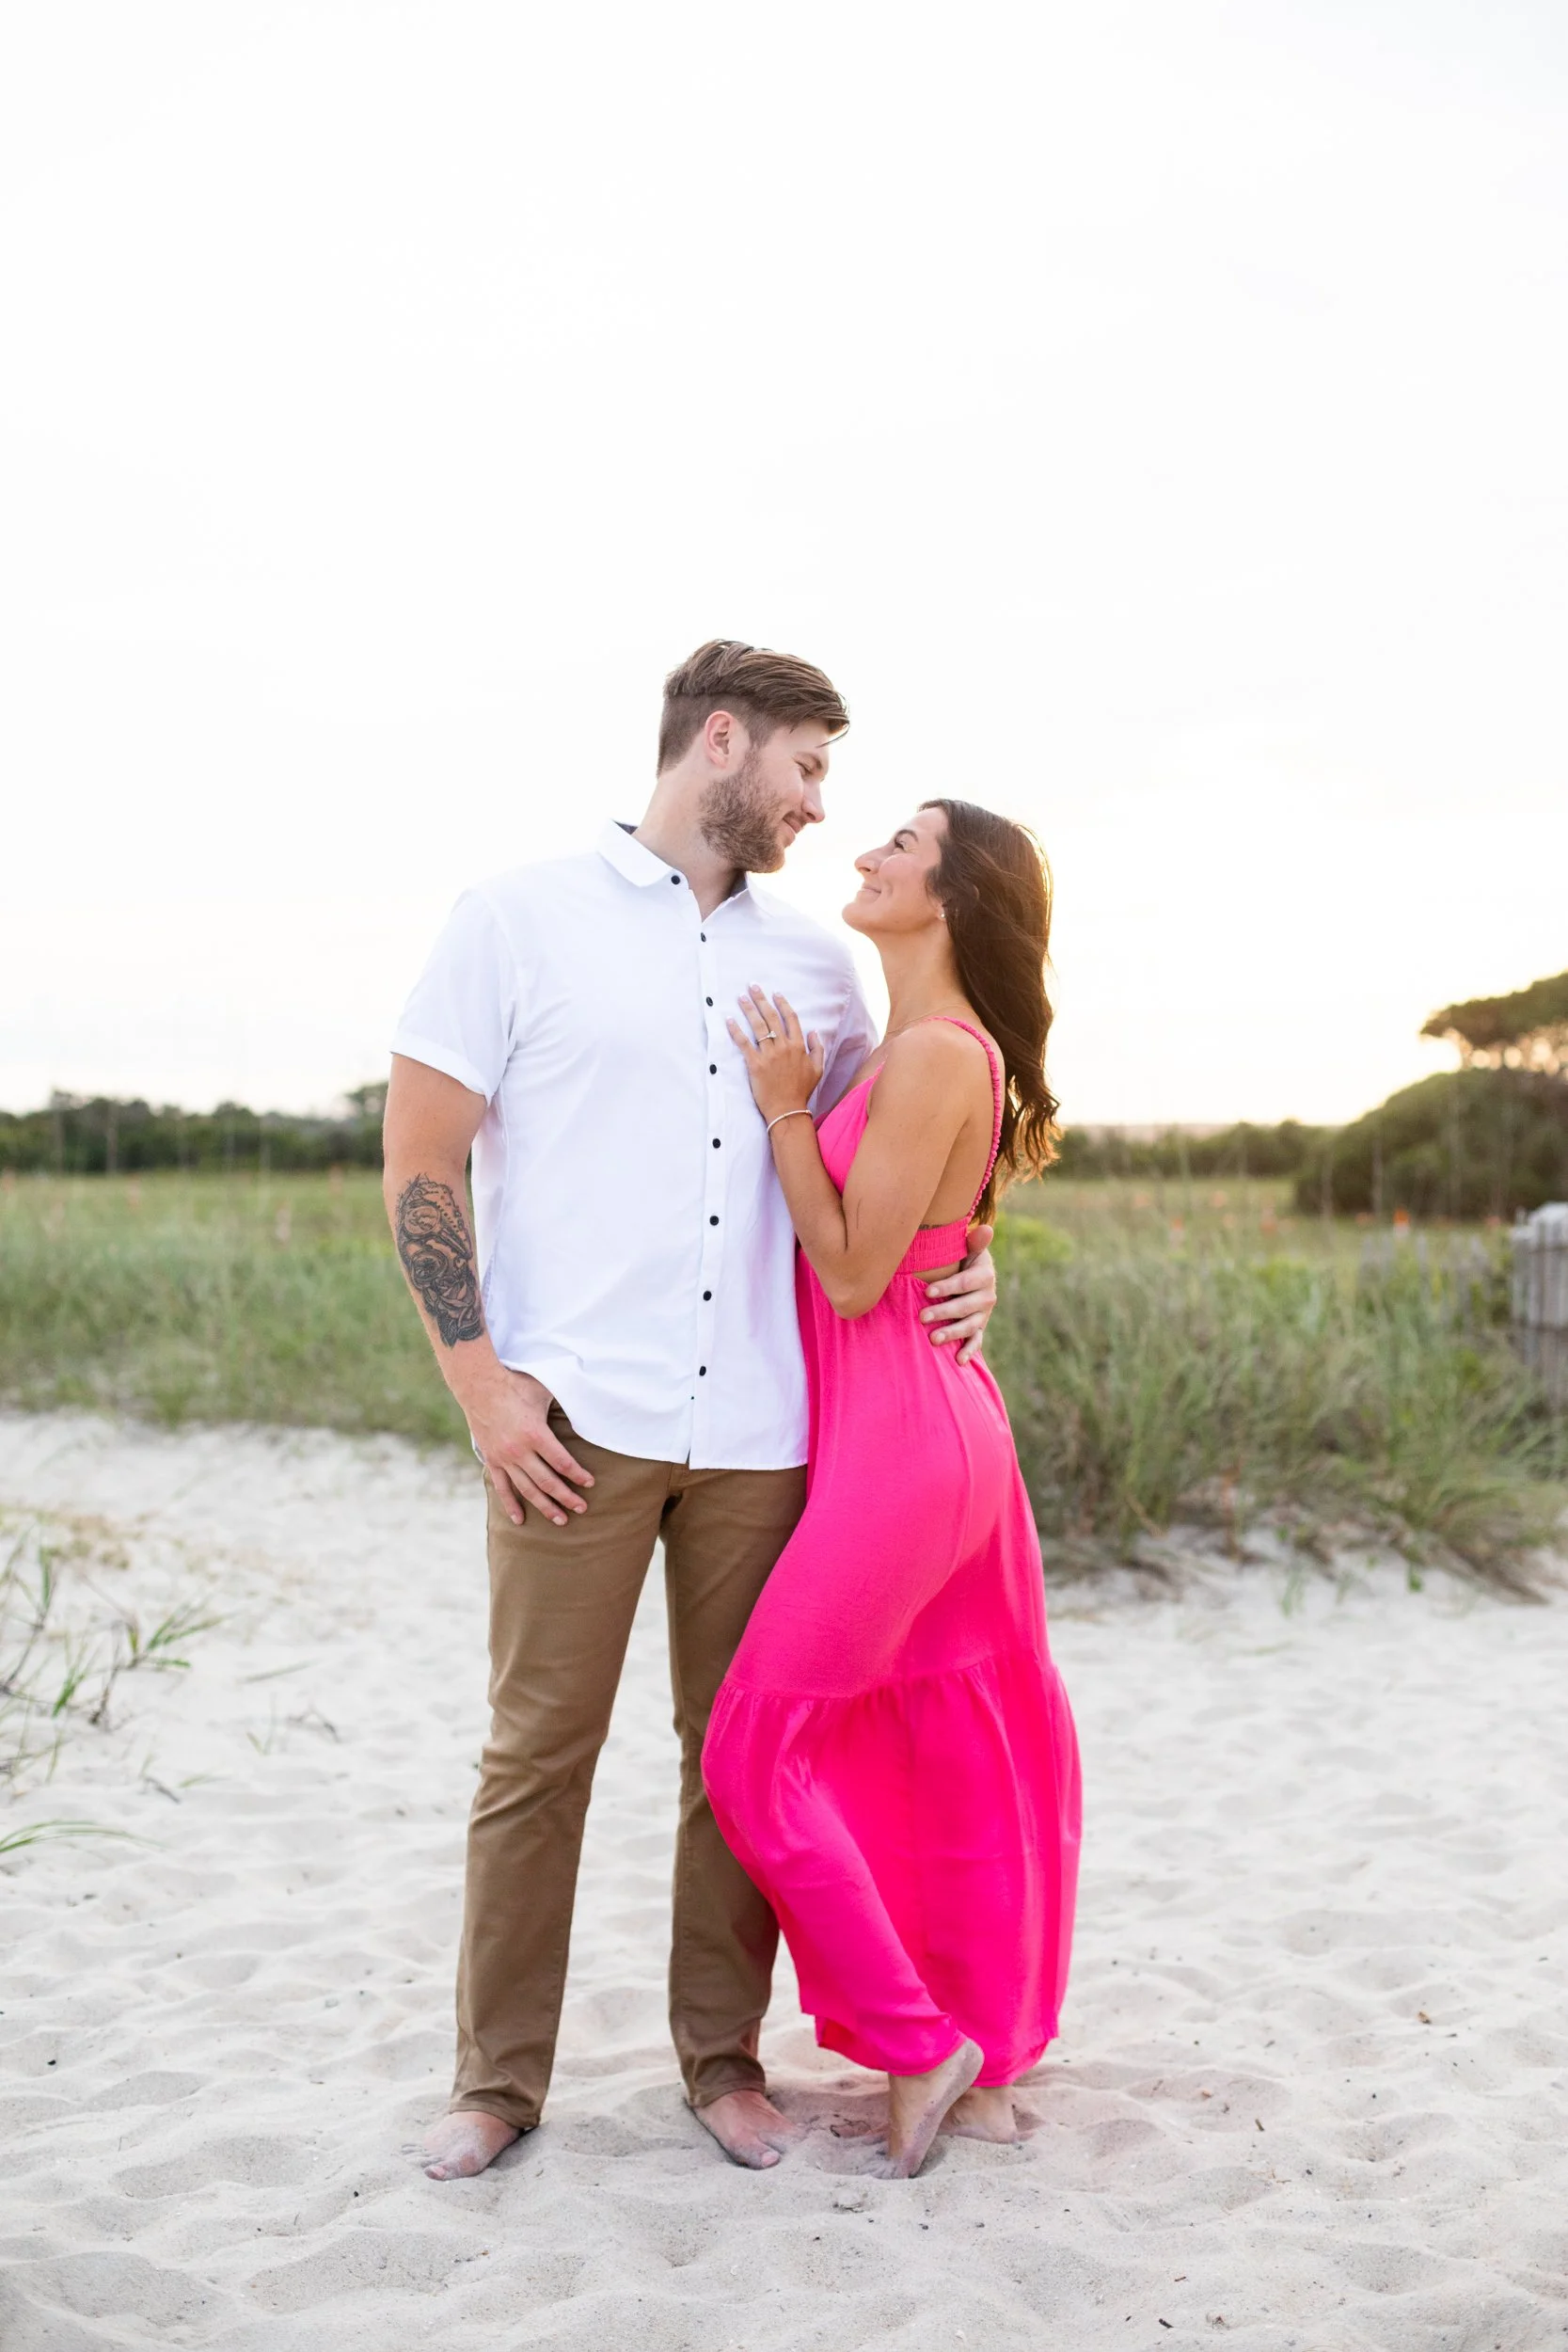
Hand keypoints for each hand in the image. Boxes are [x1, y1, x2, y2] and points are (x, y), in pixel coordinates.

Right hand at [460, 1365, 593, 1526]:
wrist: (478, 1385)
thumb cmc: (515, 1385)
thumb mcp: (543, 1391)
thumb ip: (562, 1403)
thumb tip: (584, 1404)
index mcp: (535, 1434)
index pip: (562, 1462)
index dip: (578, 1475)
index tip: (590, 1483)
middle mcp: (519, 1450)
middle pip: (547, 1481)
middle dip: (567, 1497)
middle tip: (582, 1508)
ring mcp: (504, 1458)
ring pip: (527, 1489)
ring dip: (545, 1506)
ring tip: (560, 1519)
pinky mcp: (492, 1460)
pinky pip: (502, 1487)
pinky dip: (511, 1504)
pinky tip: (520, 1519)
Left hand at [727, 986, 825, 1122]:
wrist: (787, 1109)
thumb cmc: (802, 1091)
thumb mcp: (817, 1069)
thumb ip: (817, 1048)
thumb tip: (814, 1031)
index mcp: (798, 1046)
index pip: (790, 1018)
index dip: (782, 1004)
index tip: (775, 994)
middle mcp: (784, 1046)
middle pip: (771, 1017)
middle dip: (761, 999)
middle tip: (753, 986)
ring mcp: (769, 1055)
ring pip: (758, 1026)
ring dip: (748, 1009)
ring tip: (741, 997)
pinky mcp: (755, 1064)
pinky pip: (744, 1043)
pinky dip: (736, 1031)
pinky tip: (729, 1020)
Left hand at [920, 1224, 995, 1365]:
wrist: (969, 1273)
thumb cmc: (962, 1258)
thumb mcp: (968, 1249)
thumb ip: (974, 1242)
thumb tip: (986, 1229)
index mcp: (984, 1274)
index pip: (966, 1282)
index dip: (948, 1287)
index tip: (927, 1291)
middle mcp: (987, 1296)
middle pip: (966, 1307)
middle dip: (944, 1312)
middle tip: (922, 1317)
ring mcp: (983, 1314)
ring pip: (970, 1326)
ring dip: (953, 1333)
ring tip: (933, 1339)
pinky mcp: (979, 1328)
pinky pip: (977, 1341)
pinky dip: (969, 1351)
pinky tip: (959, 1361)